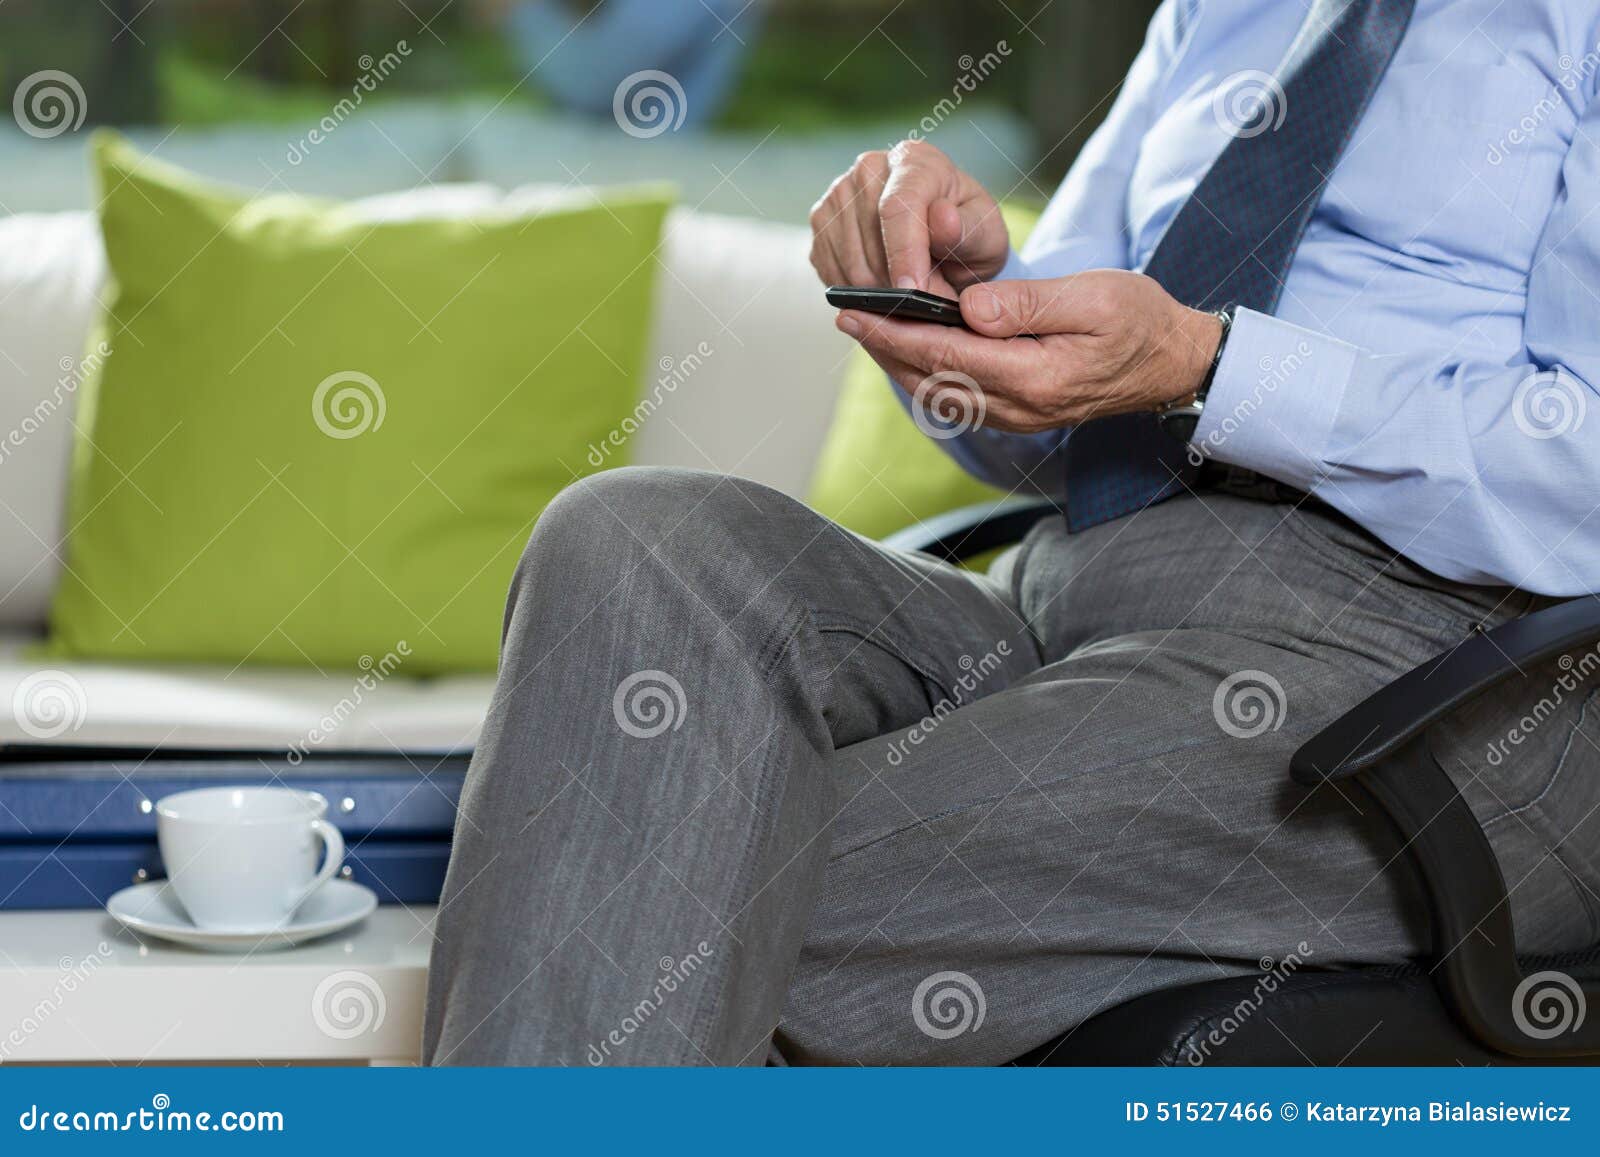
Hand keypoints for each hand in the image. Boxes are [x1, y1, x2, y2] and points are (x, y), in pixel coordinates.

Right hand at [808, 140, 1009, 295]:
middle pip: (870, 241)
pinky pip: (833, 274)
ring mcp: (838, 195)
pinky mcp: (821, 225)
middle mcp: (868, 169)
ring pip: (849, 264)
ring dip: (880, 295)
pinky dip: (859, 295)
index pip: (898, 206)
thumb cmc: (968, 232)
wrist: (944, 236)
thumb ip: (968, 230)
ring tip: (912, 298)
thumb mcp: (984, 234)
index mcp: (914, 161)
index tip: (914, 289)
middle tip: (929, 305)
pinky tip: (885, 290)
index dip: (904, 253)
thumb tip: (942, 218)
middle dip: (898, 285)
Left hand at [835, 270, 1222, 432]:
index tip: (856, 311)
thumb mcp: (1093, 298)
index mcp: (1036, 377)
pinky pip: (958, 398)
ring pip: (940, 393)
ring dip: (899, 363)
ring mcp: (1018, 416)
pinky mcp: (1018, 413)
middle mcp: (1020, 407)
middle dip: (884, 349)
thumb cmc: (1138, 320)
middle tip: (845, 314)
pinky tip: (908, 349)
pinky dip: (925, 373)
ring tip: (867, 329)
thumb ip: (1028, 303)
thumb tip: (969, 307)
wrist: (1171, 364)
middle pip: (932, 380)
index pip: (946, 354)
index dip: (895, 333)